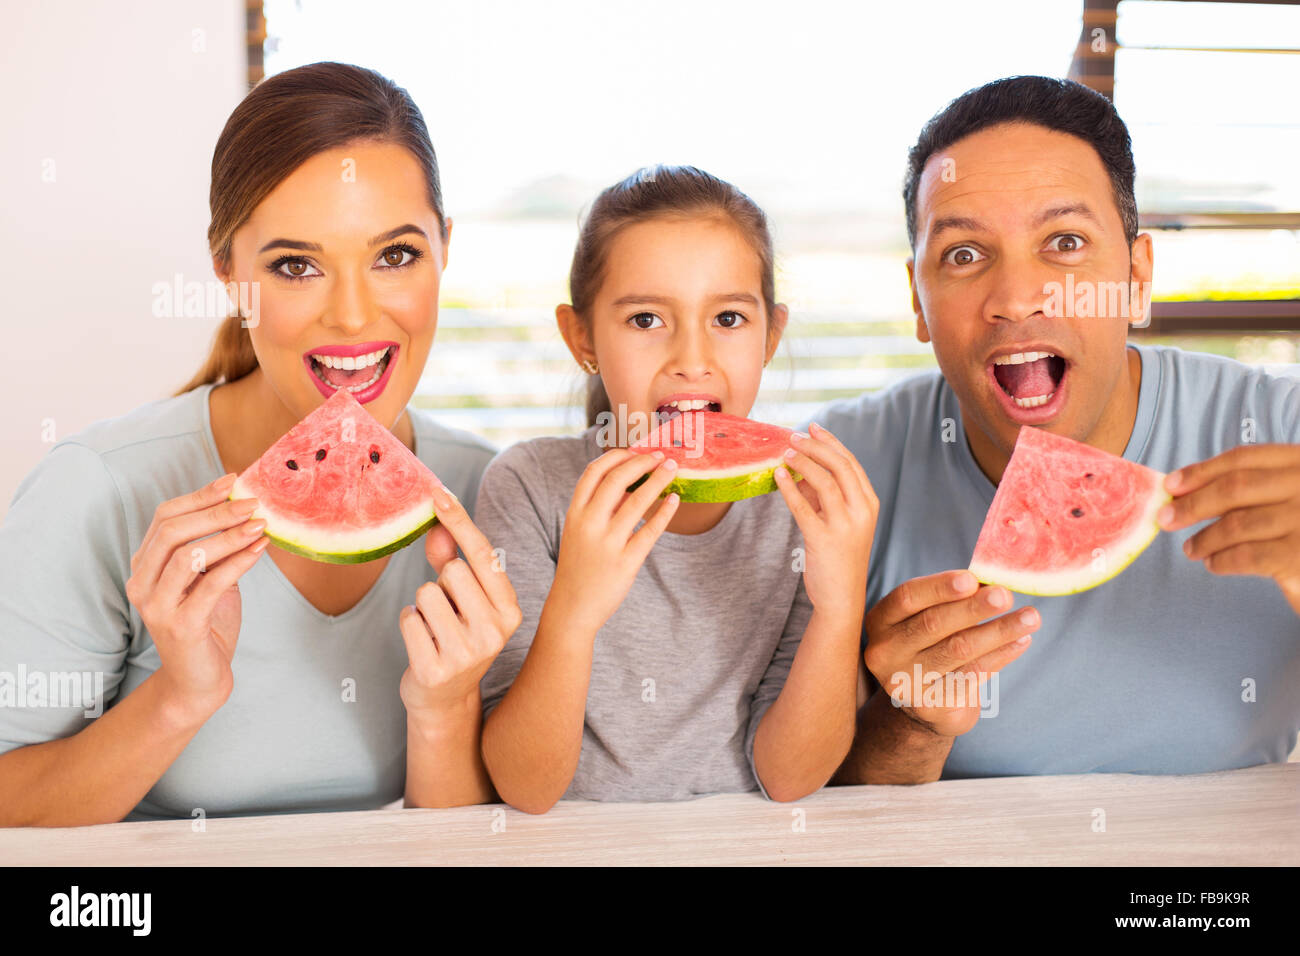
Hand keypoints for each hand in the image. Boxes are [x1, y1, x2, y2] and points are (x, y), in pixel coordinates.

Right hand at [124, 473, 268, 718]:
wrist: (199, 679)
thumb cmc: (207, 623)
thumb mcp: (209, 578)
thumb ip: (215, 548)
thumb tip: (245, 508)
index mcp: (145, 566)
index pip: (165, 517)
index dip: (199, 496)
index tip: (233, 480)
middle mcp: (142, 583)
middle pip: (173, 532)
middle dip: (215, 512)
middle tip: (252, 502)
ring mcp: (157, 606)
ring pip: (188, 556)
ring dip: (228, 535)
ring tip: (260, 524)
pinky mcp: (180, 626)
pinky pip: (210, 585)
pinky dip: (238, 563)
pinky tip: (260, 550)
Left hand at [399, 481, 522, 720]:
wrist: (444, 700)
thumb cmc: (454, 638)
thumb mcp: (461, 600)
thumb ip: (451, 560)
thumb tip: (435, 529)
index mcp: (509, 610)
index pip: (484, 555)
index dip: (459, 520)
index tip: (437, 491)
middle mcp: (495, 631)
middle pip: (452, 570)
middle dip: (440, 583)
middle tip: (446, 612)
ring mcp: (468, 653)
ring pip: (426, 592)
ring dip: (422, 606)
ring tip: (434, 630)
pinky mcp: (436, 669)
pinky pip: (408, 618)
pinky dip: (409, 624)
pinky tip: (422, 644)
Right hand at [548, 448, 679, 633]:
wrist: (572, 608)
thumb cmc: (578, 567)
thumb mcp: (578, 532)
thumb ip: (598, 508)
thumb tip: (628, 482)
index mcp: (575, 513)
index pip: (593, 472)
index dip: (616, 456)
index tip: (636, 450)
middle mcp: (589, 524)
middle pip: (617, 479)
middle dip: (642, 461)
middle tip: (661, 456)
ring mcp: (608, 543)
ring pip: (637, 501)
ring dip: (658, 480)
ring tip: (673, 469)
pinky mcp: (626, 562)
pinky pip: (650, 531)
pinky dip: (664, 512)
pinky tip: (674, 500)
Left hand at [773, 422, 878, 619]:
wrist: (842, 598)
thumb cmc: (839, 557)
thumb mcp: (838, 522)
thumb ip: (823, 496)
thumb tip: (799, 470)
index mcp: (869, 504)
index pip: (851, 463)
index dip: (831, 442)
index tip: (813, 427)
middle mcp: (862, 511)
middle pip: (840, 466)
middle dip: (815, 446)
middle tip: (793, 436)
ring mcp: (845, 526)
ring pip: (824, 481)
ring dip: (802, 462)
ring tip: (784, 452)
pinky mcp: (824, 539)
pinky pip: (803, 506)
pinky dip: (789, 487)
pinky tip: (778, 475)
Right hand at [863, 570, 1038, 737]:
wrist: (923, 705)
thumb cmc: (930, 646)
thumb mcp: (925, 619)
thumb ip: (948, 600)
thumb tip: (991, 580)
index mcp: (880, 621)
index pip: (907, 597)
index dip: (939, 587)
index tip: (972, 578)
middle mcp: (885, 651)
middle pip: (932, 624)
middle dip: (974, 608)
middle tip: (1006, 595)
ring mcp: (906, 681)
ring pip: (957, 650)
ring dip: (998, 631)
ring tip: (1030, 617)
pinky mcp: (932, 704)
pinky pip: (973, 674)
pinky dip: (1001, 655)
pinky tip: (1021, 641)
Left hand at [1158, 443, 1299, 615]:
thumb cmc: (1298, 530)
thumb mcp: (1283, 496)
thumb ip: (1247, 488)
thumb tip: (1181, 491)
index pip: (1244, 458)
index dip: (1201, 471)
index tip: (1170, 485)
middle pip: (1235, 488)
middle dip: (1193, 504)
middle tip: (1165, 519)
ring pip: (1237, 524)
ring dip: (1204, 539)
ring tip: (1191, 549)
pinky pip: (1247, 556)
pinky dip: (1222, 560)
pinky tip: (1213, 563)